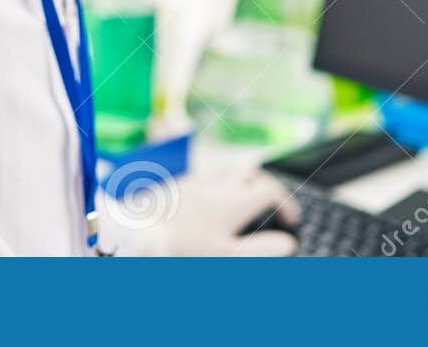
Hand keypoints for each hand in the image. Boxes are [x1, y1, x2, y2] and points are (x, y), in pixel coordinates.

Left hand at [133, 166, 299, 256]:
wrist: (136, 235)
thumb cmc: (182, 249)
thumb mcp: (226, 256)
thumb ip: (261, 250)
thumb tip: (287, 244)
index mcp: (232, 201)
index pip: (269, 190)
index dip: (286, 203)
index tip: (291, 220)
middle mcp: (214, 185)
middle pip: (250, 173)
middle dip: (266, 185)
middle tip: (273, 204)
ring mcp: (194, 182)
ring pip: (226, 172)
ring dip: (241, 182)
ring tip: (245, 201)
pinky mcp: (176, 186)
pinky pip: (203, 178)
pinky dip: (217, 185)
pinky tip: (211, 203)